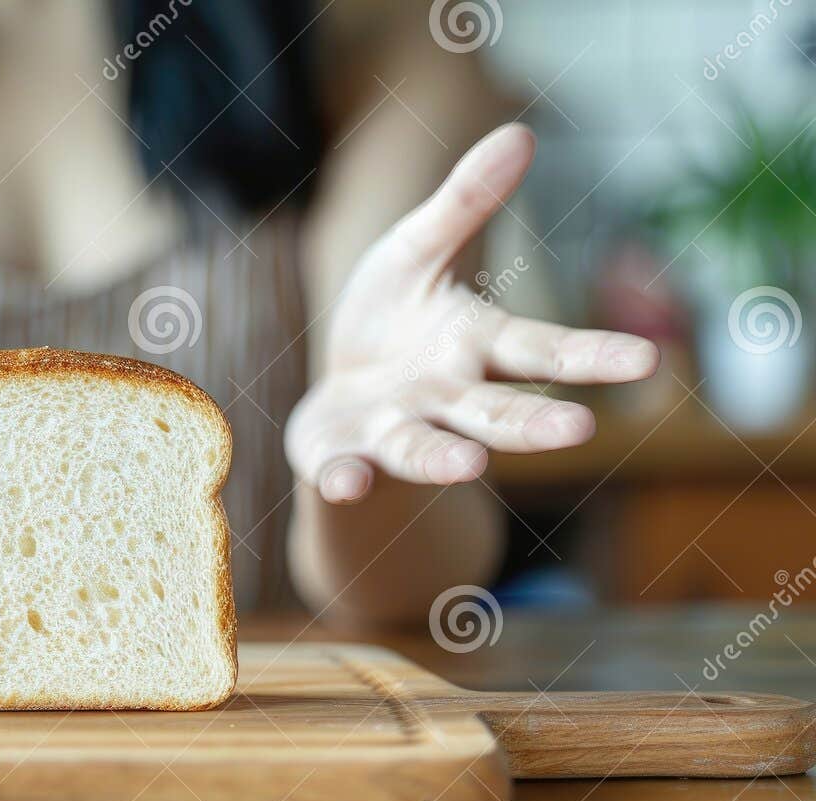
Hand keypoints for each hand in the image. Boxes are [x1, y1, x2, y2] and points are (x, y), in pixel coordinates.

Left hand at [285, 124, 658, 503]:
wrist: (335, 403)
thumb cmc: (393, 322)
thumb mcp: (418, 251)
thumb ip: (465, 204)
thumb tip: (522, 131)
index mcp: (475, 347)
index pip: (542, 352)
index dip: (592, 357)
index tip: (647, 360)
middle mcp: (444, 400)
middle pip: (495, 415)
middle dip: (533, 425)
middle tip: (577, 432)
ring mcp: (392, 432)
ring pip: (423, 450)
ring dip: (444, 459)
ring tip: (470, 465)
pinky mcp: (339, 456)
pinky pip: (342, 472)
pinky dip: (344, 479)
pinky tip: (343, 485)